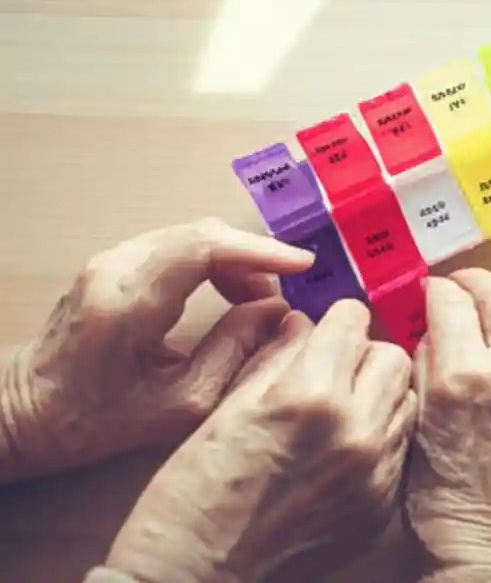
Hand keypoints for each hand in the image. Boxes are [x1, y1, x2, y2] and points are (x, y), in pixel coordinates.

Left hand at [0, 218, 313, 481]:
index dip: (260, 251)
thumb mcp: (179, 403)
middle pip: (202, 233)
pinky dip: (213, 261)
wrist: (27, 410)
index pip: (204, 248)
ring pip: (191, 235)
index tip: (302, 265)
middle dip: (253, 257)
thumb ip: (234, 352)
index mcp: (129, 304)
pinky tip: (228, 294)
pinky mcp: (114, 262)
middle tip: (280, 297)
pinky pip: (176, 244)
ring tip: (255, 302)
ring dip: (234, 260)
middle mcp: (116, 268)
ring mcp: (111, 260)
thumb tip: (275, 312)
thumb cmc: (97, 418)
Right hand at [104, 300, 416, 582]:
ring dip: (378, 395)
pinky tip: (343, 450)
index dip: (337, 320)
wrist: (197, 574)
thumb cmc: (195, 492)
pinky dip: (379, 439)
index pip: (353, 321)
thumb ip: (275, 356)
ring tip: (341, 410)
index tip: (329, 328)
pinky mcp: (380, 507)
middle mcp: (353, 430)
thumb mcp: (226, 406)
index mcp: (309, 394)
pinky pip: (399, 450)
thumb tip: (303, 323)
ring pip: (405, 401)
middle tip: (337, 368)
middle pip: (392, 357)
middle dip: (364, 353)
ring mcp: (373, 473)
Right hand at [406, 270, 490, 582]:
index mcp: (462, 380)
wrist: (489, 542)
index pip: (451, 305)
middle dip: (477, 281)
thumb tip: (435, 330)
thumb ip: (425, 369)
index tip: (430, 291)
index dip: (437, 291)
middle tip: (462, 285)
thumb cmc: (443, 500)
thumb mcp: (414, 426)